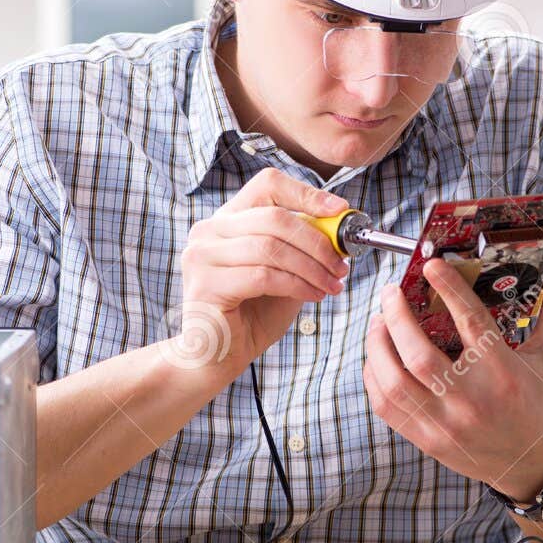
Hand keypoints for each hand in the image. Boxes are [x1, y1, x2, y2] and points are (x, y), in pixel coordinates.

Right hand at [179, 168, 352, 370]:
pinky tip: (313, 295)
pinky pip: (262, 275)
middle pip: (274, 217)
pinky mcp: (204, 284)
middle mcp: (208, 230)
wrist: (216, 357)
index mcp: (227, 219)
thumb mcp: (285, 271)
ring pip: (270, 247)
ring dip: (311, 266)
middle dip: (317, 241)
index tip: (339, 210)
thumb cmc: (251, 314)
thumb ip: (302, 247)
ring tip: (332, 284)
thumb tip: (340, 228)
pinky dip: (296, 284)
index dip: (306, 194)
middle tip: (342, 264)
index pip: (267, 185)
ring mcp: (201, 255)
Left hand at [363, 243, 542, 499]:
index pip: (470, 323)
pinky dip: (375, 377)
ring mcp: (445, 425)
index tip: (430, 265)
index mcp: (503, 374)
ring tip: (378, 320)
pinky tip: (378, 355)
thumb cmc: (542, 399)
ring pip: (395, 382)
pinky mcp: (426, 441)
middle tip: (390, 292)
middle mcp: (471, 401)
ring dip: (378, 345)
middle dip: (397, 317)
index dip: (448, 289)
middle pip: (420, 356)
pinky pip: (386, 407)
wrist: (533, 464)